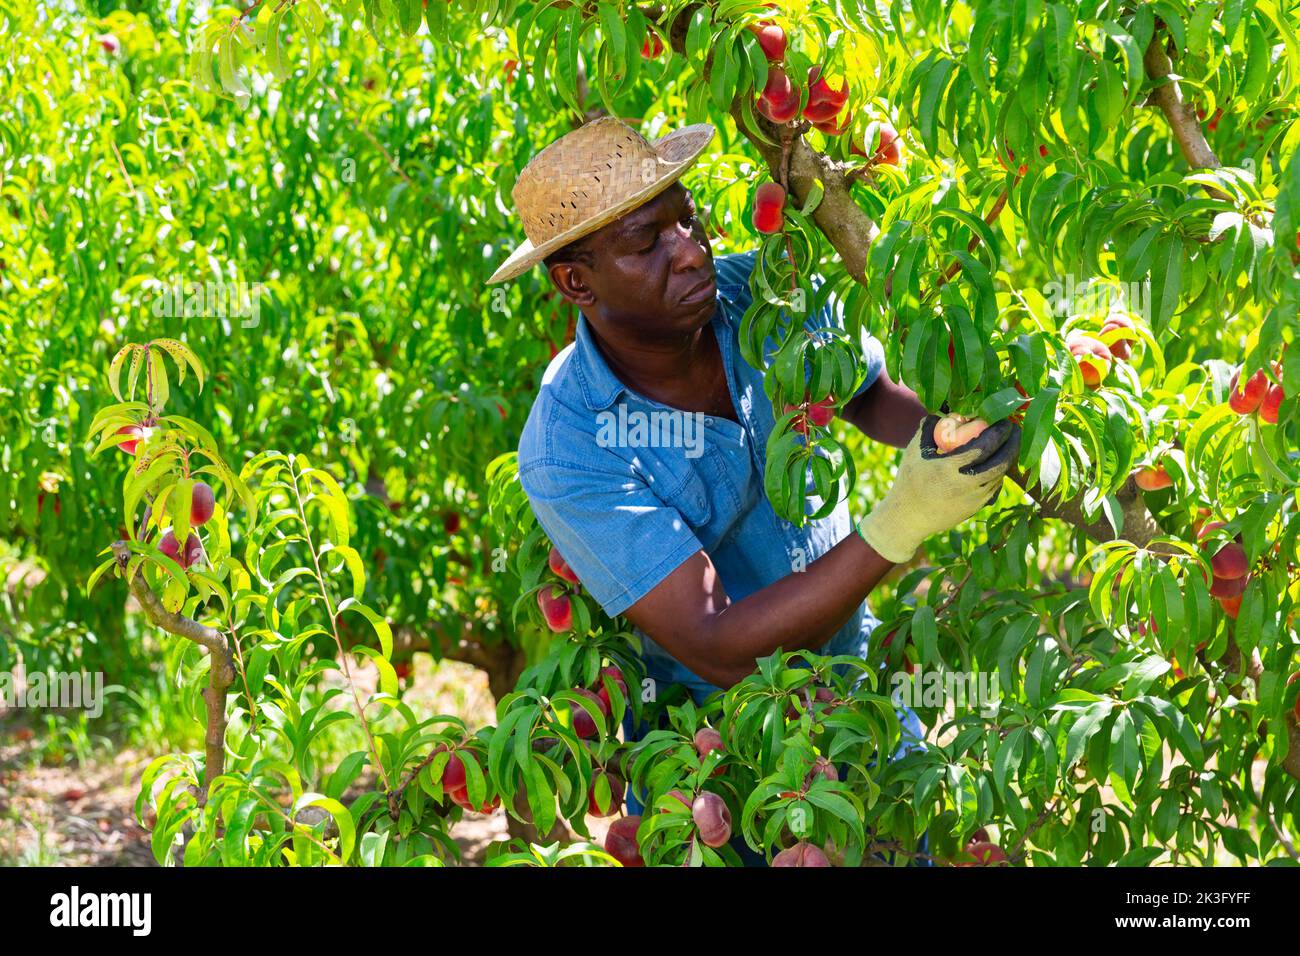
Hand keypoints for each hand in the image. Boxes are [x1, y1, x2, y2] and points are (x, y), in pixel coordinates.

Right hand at [855, 415, 1020, 563]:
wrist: (908, 518)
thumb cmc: (909, 481)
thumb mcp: (914, 451)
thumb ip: (928, 428)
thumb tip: (943, 410)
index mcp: (951, 467)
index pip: (985, 446)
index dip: (999, 432)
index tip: (1005, 420)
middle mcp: (966, 484)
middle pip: (1001, 461)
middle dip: (1013, 443)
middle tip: (1015, 429)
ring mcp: (974, 499)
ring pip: (1001, 475)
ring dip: (1008, 458)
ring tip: (1009, 444)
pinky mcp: (976, 508)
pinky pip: (995, 487)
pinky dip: (999, 473)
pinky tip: (997, 464)